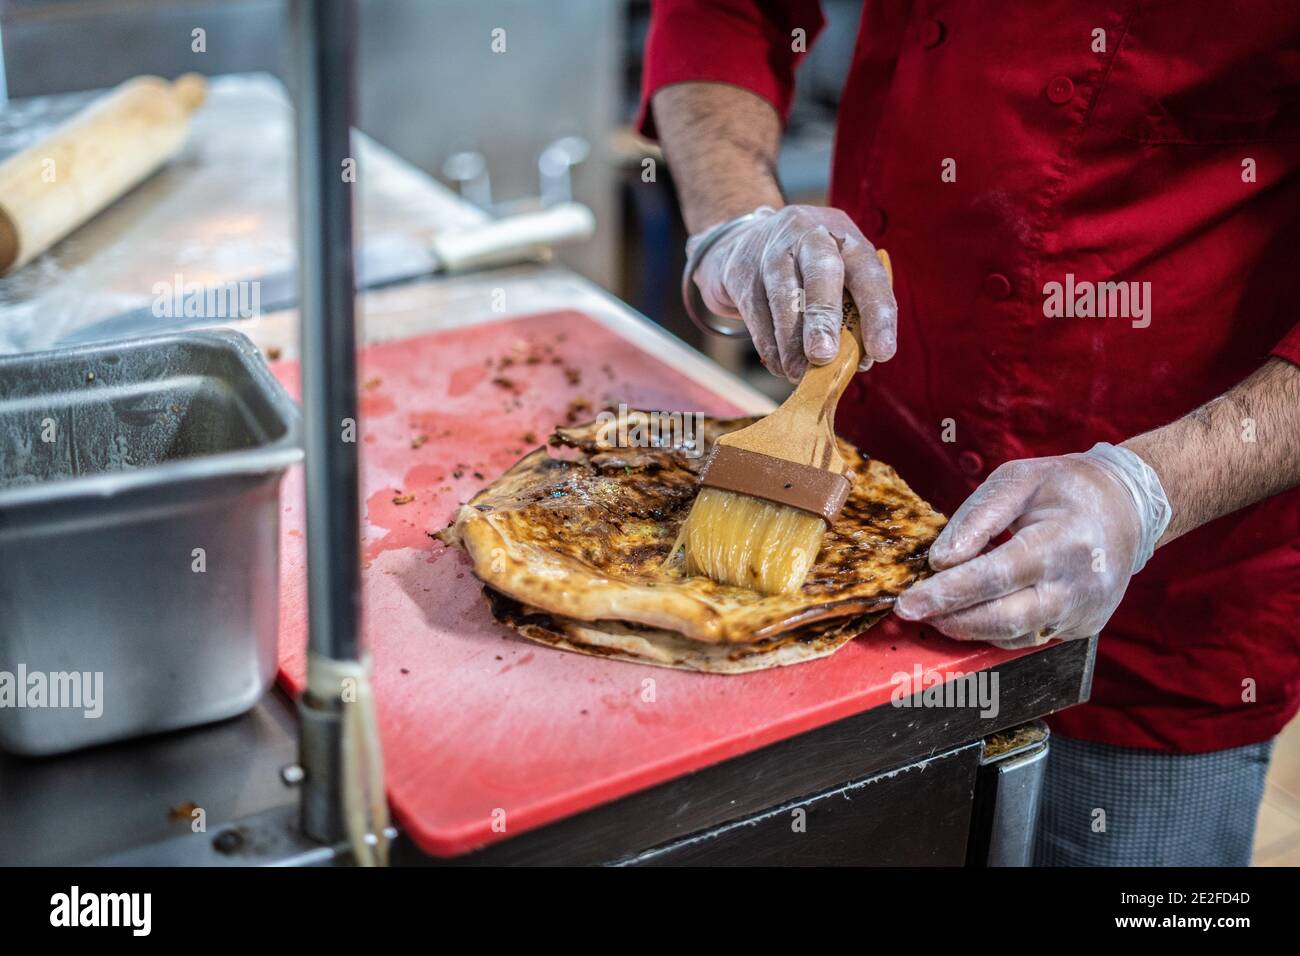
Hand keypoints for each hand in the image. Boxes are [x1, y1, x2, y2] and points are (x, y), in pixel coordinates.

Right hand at [690, 205, 896, 381]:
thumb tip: (858, 362)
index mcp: (844, 237)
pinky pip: (756, 315)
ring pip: (782, 297)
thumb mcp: (836, 274)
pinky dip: (770, 347)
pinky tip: (781, 367)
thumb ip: (851, 312)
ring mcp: (771, 252)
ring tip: (799, 375)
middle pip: (822, 273)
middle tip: (824, 356)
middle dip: (823, 318)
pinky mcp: (741, 273)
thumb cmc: (807, 269)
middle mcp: (809, 235)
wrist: (745, 241)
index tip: (882, 352)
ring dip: (791, 343)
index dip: (878, 312)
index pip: (868, 273)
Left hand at [893, 444, 1171, 648]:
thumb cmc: (1065, 489)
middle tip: (909, 611)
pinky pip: (1028, 637)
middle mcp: (1079, 585)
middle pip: (1004, 618)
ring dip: (968, 627)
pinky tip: (972, 612)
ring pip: (1013, 635)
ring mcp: (1084, 612)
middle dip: (951, 618)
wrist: (1128, 507)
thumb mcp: (1019, 480)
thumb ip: (977, 517)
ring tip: (937, 609)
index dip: (948, 592)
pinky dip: (994, 629)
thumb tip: (941, 559)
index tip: (908, 602)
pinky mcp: (1083, 628)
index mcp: (1064, 541)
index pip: (997, 575)